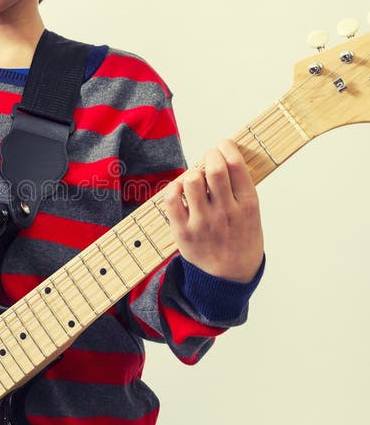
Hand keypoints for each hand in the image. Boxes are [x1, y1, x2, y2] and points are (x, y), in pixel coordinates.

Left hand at [162, 139, 263, 282]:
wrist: (229, 278)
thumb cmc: (241, 240)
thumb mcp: (253, 215)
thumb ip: (240, 188)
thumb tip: (223, 157)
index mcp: (247, 205)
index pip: (236, 165)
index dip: (226, 147)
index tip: (223, 146)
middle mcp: (226, 213)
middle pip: (214, 169)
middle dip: (210, 155)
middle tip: (209, 158)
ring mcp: (203, 223)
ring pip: (191, 181)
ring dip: (193, 172)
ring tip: (196, 178)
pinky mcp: (183, 232)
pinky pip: (171, 199)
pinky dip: (174, 188)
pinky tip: (180, 190)